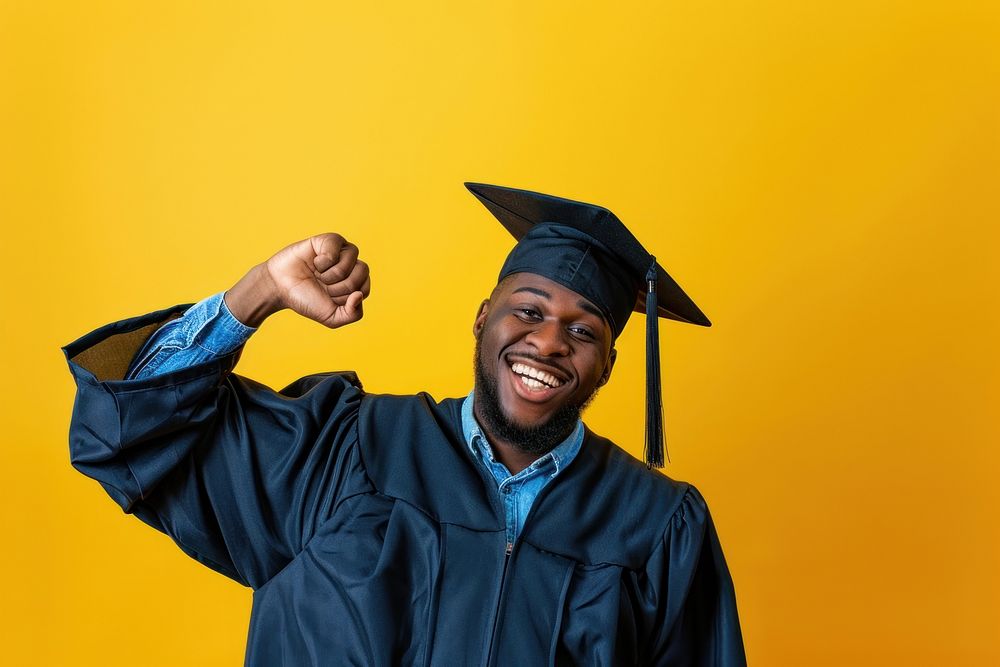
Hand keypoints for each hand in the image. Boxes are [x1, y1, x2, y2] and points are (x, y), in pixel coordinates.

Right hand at [225, 234, 370, 328]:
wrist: (281, 288)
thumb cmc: (307, 300)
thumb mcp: (332, 318)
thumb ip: (353, 314)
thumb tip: (359, 294)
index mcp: (356, 282)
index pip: (364, 289)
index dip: (345, 297)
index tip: (329, 298)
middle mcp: (352, 265)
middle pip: (362, 272)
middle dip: (339, 286)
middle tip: (322, 285)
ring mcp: (341, 251)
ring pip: (352, 259)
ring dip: (331, 273)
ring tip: (318, 274)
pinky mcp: (329, 240)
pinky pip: (336, 247)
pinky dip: (323, 260)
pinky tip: (315, 262)